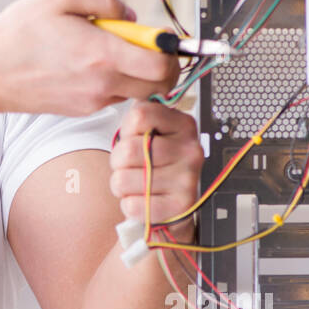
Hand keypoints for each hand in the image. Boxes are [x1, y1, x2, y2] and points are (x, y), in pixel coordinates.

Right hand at [0, 0, 178, 116]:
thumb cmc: (17, 35)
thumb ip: (105, 1)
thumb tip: (131, 15)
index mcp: (102, 54)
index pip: (162, 65)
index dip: (172, 52)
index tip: (164, 38)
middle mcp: (102, 84)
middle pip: (158, 85)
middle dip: (160, 65)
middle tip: (144, 44)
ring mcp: (92, 101)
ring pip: (135, 90)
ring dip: (133, 71)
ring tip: (103, 49)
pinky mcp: (82, 110)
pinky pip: (112, 95)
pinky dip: (111, 80)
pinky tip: (85, 63)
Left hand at [109, 100, 202, 242]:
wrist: (174, 203)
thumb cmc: (156, 163)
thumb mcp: (152, 132)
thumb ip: (142, 116)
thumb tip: (133, 101)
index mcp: (184, 125)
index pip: (139, 115)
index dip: (127, 129)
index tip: (135, 138)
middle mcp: (191, 151)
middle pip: (128, 150)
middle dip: (117, 161)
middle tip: (130, 166)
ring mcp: (187, 180)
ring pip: (123, 179)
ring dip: (120, 185)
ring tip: (136, 184)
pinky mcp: (179, 207)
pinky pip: (131, 205)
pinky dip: (129, 205)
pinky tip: (142, 200)